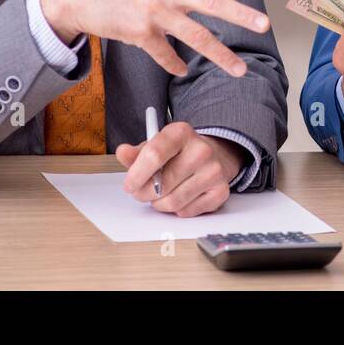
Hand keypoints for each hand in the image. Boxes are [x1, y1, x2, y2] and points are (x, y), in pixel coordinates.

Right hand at [39, 0, 270, 76]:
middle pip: (213, 3)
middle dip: (242, 15)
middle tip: (265, 25)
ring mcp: (155, 12)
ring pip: (196, 36)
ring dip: (221, 55)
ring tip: (240, 70)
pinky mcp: (139, 33)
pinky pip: (166, 55)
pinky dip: (176, 65)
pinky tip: (183, 70)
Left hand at [115, 122, 243, 217]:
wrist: (212, 154)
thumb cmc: (177, 152)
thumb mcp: (155, 145)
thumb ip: (136, 152)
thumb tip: (123, 153)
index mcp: (181, 132)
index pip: (154, 155)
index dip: (136, 175)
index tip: (129, 184)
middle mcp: (201, 150)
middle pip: (162, 184)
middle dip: (144, 194)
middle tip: (141, 192)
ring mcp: (213, 171)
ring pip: (173, 202)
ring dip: (159, 204)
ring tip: (159, 195)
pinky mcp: (221, 191)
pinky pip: (187, 212)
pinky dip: (177, 210)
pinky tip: (178, 197)